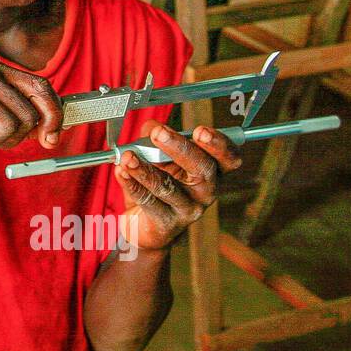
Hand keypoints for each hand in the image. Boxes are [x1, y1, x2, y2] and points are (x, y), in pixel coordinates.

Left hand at [113, 119, 240, 251]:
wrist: (145, 223)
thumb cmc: (159, 182)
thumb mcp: (157, 156)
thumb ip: (154, 138)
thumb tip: (150, 128)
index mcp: (212, 170)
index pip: (228, 158)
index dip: (219, 144)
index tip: (200, 131)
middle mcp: (206, 190)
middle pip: (202, 168)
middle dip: (180, 148)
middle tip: (159, 133)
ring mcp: (189, 208)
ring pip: (169, 187)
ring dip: (145, 169)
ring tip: (128, 157)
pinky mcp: (168, 223)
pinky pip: (149, 202)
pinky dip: (132, 185)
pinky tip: (122, 172)